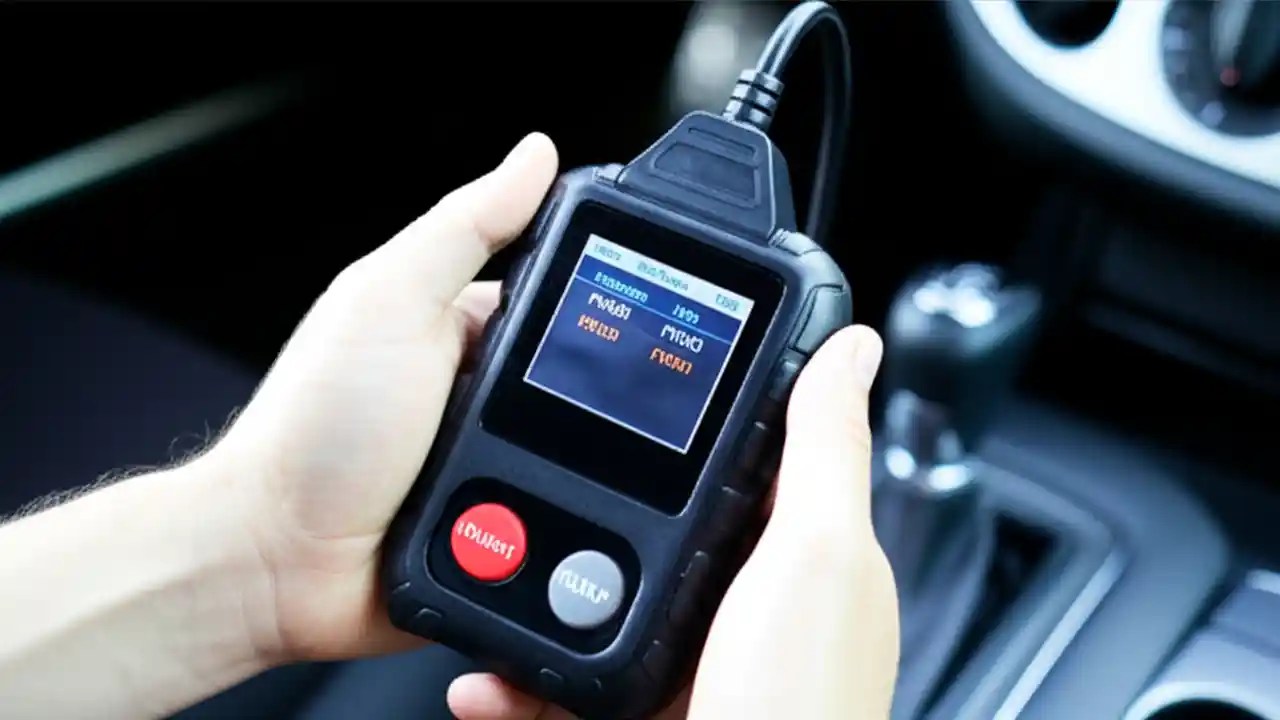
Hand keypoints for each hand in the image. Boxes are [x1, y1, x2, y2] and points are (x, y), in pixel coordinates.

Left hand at [205, 132, 560, 661]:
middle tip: (602, 410)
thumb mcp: (393, 299)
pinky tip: (557, 521)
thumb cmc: (313, 427)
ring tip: (554, 473)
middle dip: (601, 400)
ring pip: (587, 457)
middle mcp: (480, 393)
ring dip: (589, 468)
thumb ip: (467, 226)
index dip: (600, 296)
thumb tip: (535, 155)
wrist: (276, 561)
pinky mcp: (501, 532)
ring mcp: (491, 464)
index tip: (649, 301)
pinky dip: (572, 523)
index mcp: (460, 327)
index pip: (560, 296)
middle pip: (582, 382)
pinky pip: (565, 520)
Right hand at [446, 325, 899, 719]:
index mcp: (797, 553)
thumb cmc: (801, 711)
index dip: (692, 416)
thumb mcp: (814, 558)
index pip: (742, 457)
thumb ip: (821, 452)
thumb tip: (853, 346)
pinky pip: (565, 685)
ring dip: (532, 594)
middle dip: (585, 506)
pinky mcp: (643, 714)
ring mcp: (692, 664)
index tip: (631, 383)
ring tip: (483, 572)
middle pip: (652, 527)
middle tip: (525, 475)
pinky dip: (520, 683)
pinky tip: (487, 682)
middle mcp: (746, 604)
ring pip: (594, 603)